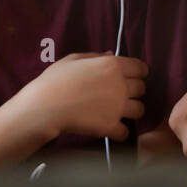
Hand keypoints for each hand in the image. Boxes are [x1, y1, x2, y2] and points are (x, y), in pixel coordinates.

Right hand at [21, 52, 147, 141]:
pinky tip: (111, 128)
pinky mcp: (110, 125)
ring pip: (140, 109)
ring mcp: (117, 106)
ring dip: (131, 111)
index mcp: (113, 65)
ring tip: (118, 112)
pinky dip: (120, 131)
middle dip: (134, 91)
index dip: (137, 73)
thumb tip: (110, 54)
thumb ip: (95, 57)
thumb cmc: (55, 80)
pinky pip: (126, 131)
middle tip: (120, 94)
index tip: (131, 77)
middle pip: (142, 88)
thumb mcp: (73, 60)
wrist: (44, 106)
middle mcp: (120, 84)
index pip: (141, 68)